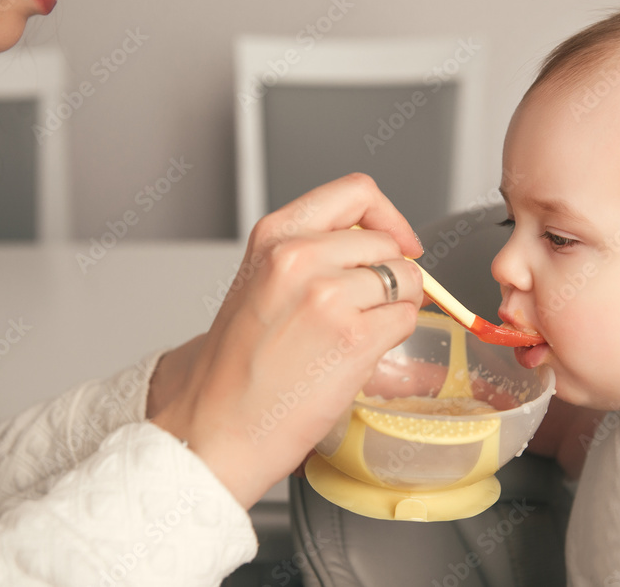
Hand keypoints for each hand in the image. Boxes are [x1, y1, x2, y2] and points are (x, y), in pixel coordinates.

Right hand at [149, 174, 423, 507]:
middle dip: (392, 275)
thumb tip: (379, 249)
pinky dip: (394, 337)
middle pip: (388, 243)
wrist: (214, 427)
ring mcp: (328, 295)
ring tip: (355, 334)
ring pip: (405, 280)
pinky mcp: (353, 338)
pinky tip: (357, 355)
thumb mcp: (261, 282)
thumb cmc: (235, 368)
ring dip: (395, 307)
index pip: (356, 191)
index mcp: (274, 235)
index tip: (398, 241)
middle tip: (368, 308)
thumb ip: (313, 252)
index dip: (389, 216)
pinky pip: (405, 320)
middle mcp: (300, 256)